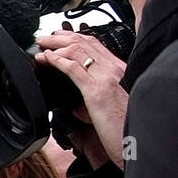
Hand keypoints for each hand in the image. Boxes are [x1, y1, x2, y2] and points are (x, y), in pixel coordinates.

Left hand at [35, 30, 128, 168]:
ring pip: (78, 51)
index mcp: (118, 70)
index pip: (94, 45)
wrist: (135, 139)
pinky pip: (74, 69)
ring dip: (55, 46)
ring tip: (42, 46)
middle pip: (85, 43)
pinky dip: (57, 61)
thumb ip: (93, 98)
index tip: (58, 38)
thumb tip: (75, 104)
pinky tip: (46, 59)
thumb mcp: (108, 106)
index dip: (74, 37)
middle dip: (61, 37)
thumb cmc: (122, 126)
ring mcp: (106, 78)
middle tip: (44, 38)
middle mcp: (114, 69)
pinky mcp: (96, 91)